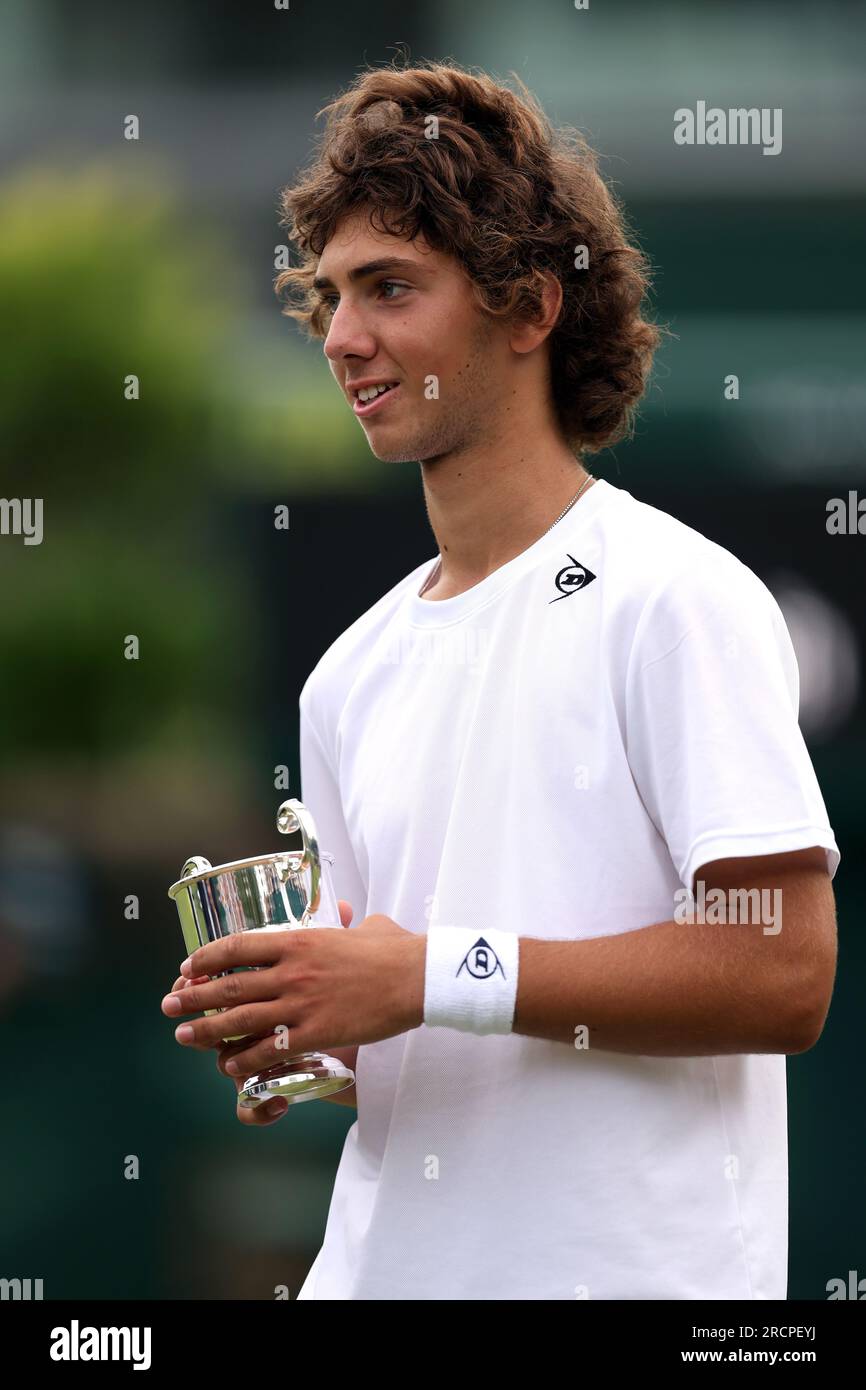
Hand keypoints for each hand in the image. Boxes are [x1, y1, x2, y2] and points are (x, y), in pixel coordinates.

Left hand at [161, 900, 425, 1081]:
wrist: (418, 977)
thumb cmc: (395, 950)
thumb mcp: (364, 927)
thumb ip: (348, 923)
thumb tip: (350, 914)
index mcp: (298, 940)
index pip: (237, 947)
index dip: (206, 959)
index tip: (188, 967)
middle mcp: (291, 970)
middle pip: (228, 984)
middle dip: (192, 996)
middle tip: (169, 1004)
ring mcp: (301, 1003)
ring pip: (240, 1019)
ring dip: (206, 1030)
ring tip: (184, 1035)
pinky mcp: (317, 1033)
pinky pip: (270, 1050)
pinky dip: (245, 1059)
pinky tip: (230, 1066)